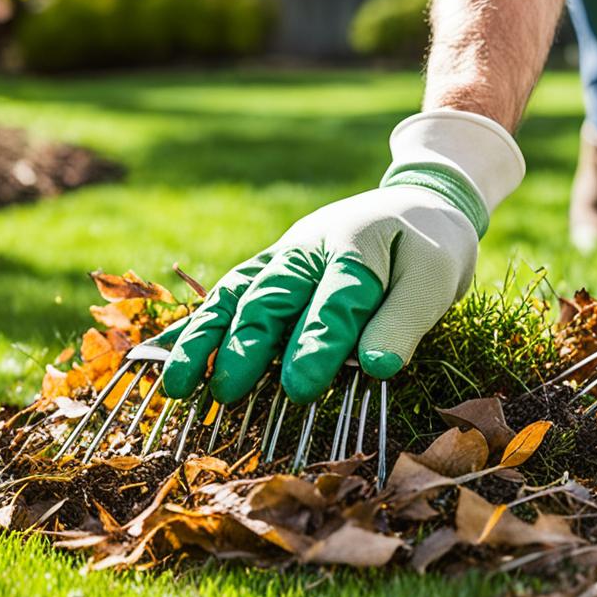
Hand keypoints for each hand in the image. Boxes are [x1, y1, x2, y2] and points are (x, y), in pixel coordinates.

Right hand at [158, 111, 523, 403]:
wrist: (418, 204)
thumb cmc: (431, 247)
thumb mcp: (434, 278)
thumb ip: (405, 320)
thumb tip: (375, 367)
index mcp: (356, 246)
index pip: (335, 300)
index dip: (317, 344)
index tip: (300, 386)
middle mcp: (309, 248)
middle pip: (273, 297)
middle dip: (247, 346)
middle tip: (227, 391)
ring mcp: (284, 256)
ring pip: (237, 295)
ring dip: (205, 339)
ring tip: (178, 383)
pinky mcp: (270, 267)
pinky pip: (229, 295)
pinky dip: (196, 325)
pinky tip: (162, 356)